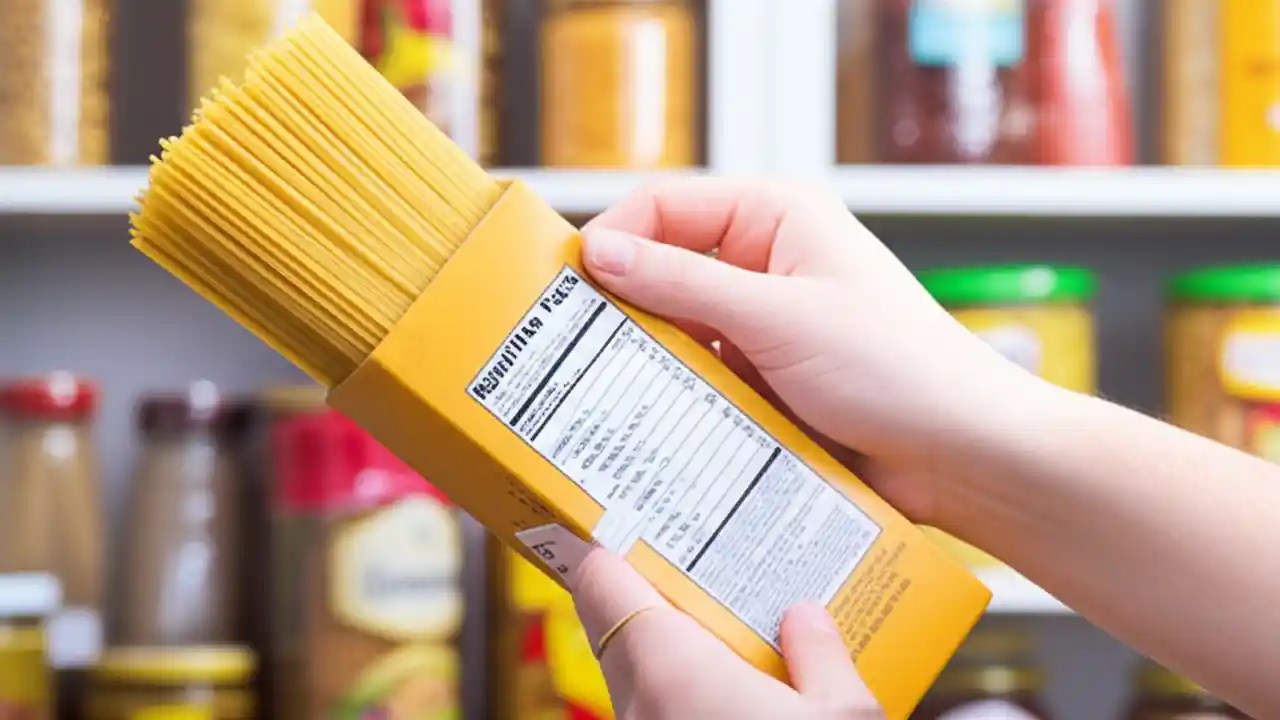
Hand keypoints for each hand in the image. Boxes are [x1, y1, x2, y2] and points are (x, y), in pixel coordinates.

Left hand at [571, 547, 883, 719]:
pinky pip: (655, 716)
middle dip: (658, 600)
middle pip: (618, 627)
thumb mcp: (843, 715)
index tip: (623, 519)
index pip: (600, 581)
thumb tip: (805, 614)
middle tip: (705, 575)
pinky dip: (683, 698)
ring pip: (636, 680)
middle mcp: (637, 704)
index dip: (606, 544)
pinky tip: (739, 699)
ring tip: (739, 641)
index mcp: (670, 664)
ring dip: (674, 656)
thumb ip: (820, 650)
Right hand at [581, 178, 1045, 524]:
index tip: (567, 286)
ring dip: (649, 359)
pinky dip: (676, 397)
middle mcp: (765, 263)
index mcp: (776, 217)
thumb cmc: (897, 368)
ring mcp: (763, 325)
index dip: (614, 237)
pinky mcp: (764, 379)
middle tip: (571, 346)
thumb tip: (600, 253)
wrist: (960, 454)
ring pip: (676, 331)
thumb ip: (684, 283)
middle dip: (623, 306)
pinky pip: (700, 378)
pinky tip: (651, 423)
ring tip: (606, 391)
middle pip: (664, 269)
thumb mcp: (780, 317)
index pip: (667, 206)